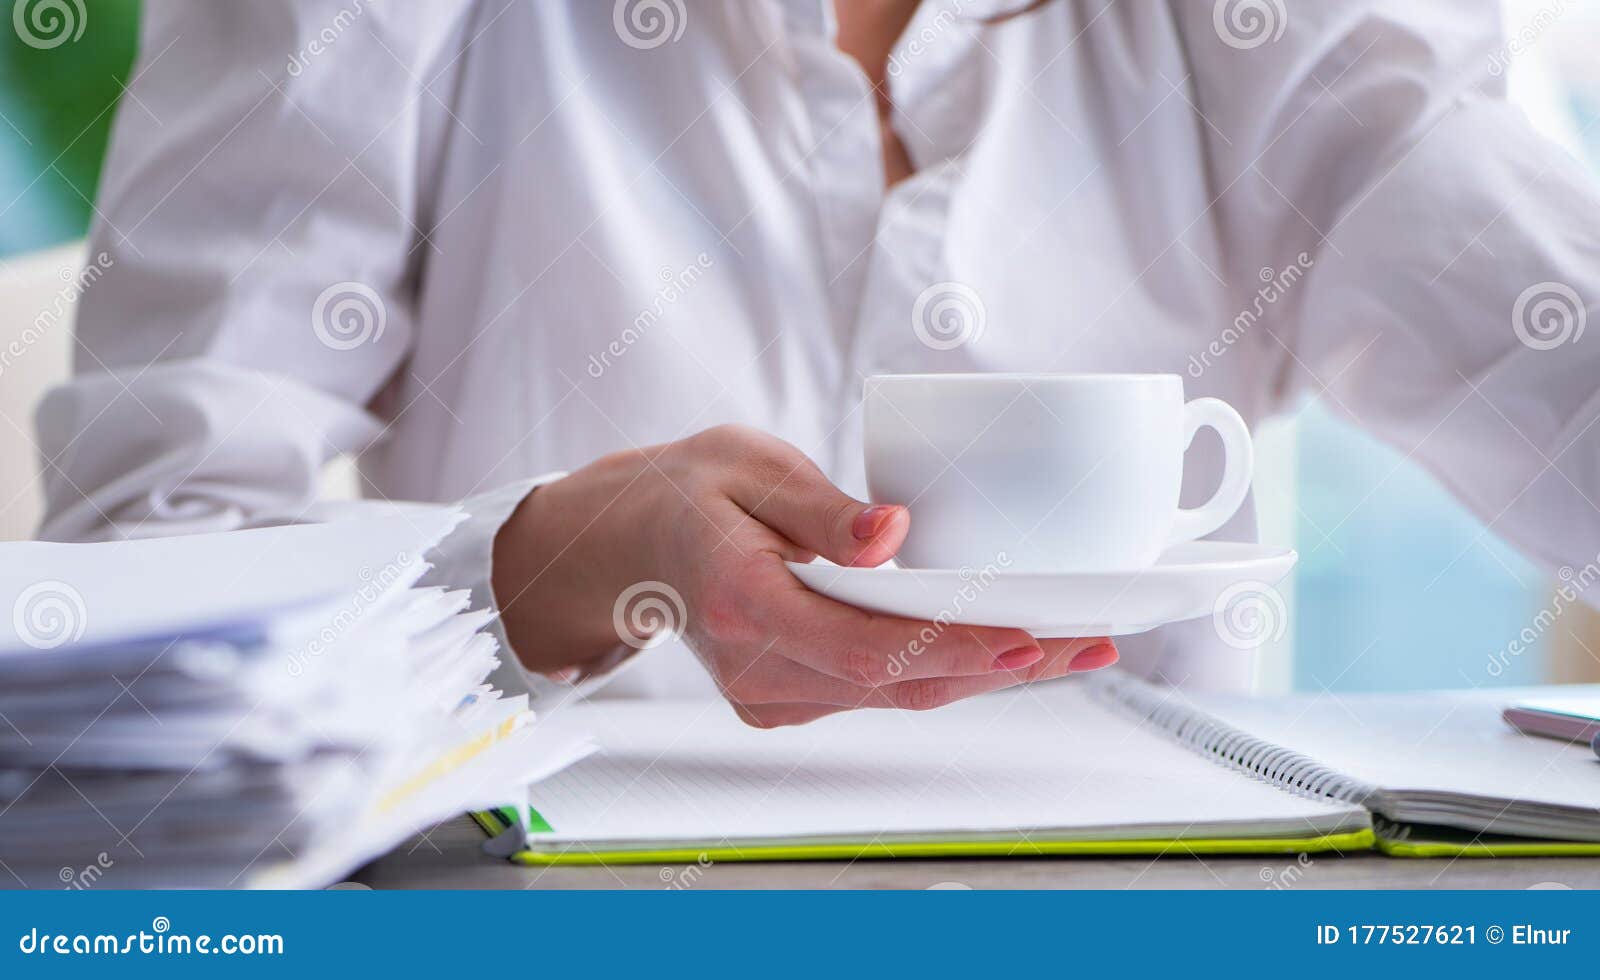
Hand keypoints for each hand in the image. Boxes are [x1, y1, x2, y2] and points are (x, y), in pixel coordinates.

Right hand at [492, 424, 1117, 725]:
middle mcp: (753, 666)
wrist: (628, 541)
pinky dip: (940, 672)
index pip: (864, 644)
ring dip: (984, 673)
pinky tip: (998, 649)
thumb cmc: (687, 491)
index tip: (1029, 636)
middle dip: (1002, 664)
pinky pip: (876, 692)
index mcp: (739, 603)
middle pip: (898, 682)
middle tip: (1092, 642)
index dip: (954, 648)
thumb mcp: (748, 467)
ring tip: (1071, 646)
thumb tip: (894, 533)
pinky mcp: (781, 702)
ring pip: (896, 696)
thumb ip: (821, 510)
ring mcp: (766, 695)